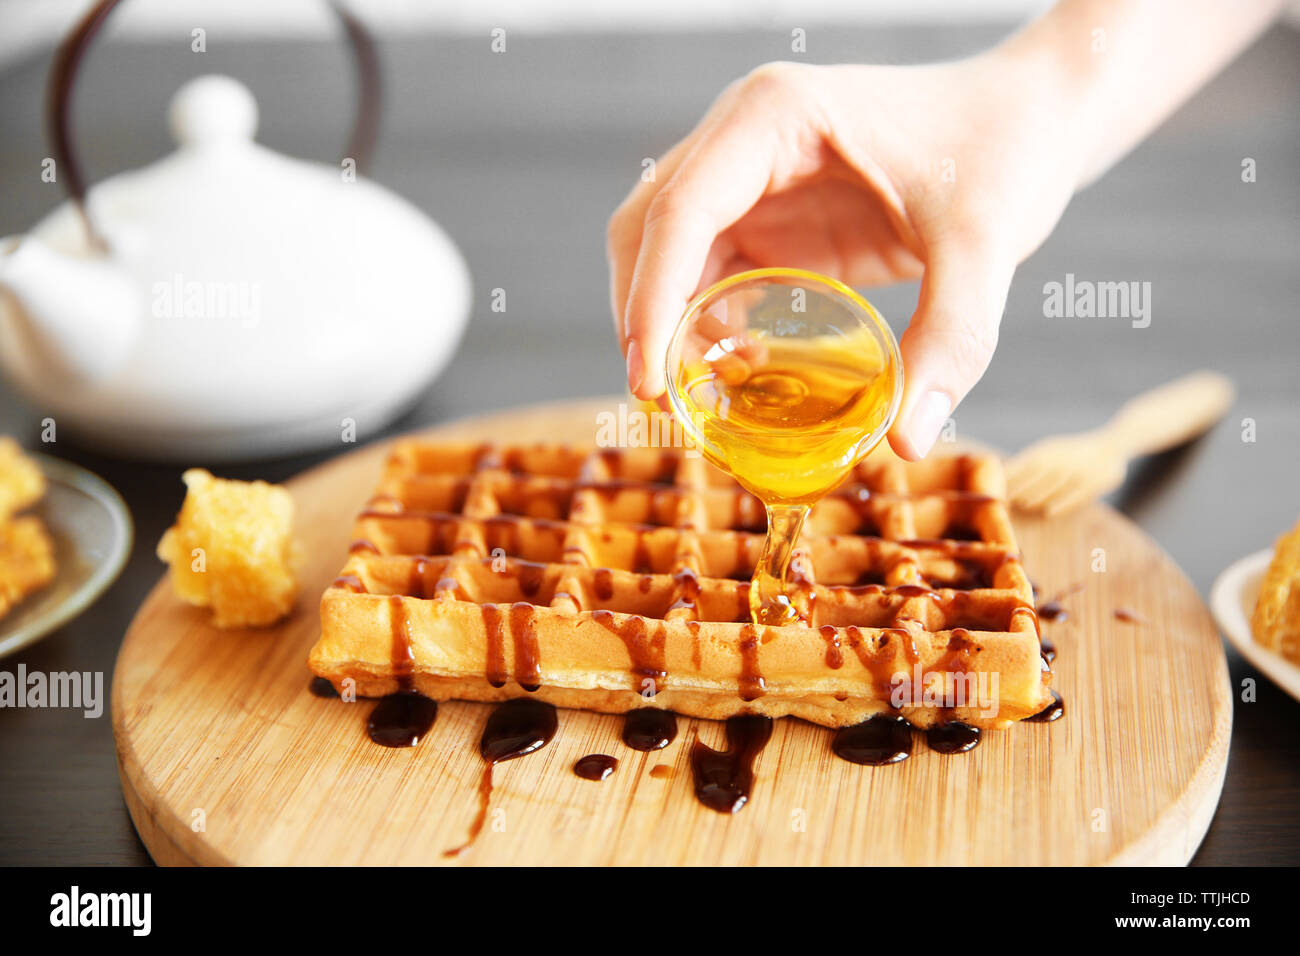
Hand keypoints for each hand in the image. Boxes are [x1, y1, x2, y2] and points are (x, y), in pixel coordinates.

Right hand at [608, 54, 1084, 458]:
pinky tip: (739, 365)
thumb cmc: (1006, 152)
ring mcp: (751, 175)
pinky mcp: (770, 212)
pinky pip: (710, 269)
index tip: (650, 384)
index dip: (651, 302)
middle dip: (645, 317)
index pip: (680, 213)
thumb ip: (951, 339)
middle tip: (666, 403)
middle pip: (648, 231)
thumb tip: (905, 442)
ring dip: (669, 323)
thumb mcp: (986, 245)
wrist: (1030, 118)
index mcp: (776, 117)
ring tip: (705, 393)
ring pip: (666, 253)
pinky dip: (706, 320)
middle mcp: (745, 137)